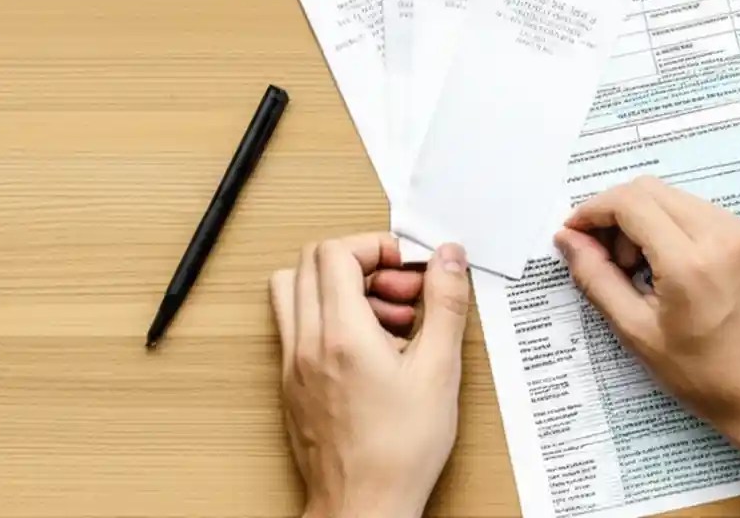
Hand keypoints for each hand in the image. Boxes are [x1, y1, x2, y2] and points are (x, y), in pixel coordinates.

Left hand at [269, 234, 470, 517]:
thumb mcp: (440, 370)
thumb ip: (445, 304)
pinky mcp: (291, 385)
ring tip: (385, 320)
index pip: (335, 252)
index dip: (375, 247)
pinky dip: (328, 320)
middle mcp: (306, 344)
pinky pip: (297, 328)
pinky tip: (370, 350)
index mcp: (341, 334)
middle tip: (399, 292)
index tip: (406, 268)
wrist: (364, 507)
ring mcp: (293, 365)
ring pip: (295, 293)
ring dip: (337, 289)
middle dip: (360, 263)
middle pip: (310, 263)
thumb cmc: (400, 451)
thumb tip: (448, 259)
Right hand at [553, 176, 739, 433]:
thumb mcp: (638, 334)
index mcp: (691, 263)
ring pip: (680, 200)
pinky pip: (709, 215)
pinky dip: (681, 230)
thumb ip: (597, 279)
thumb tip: (568, 239)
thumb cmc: (705, 376)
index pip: (630, 202)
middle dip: (618, 215)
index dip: (593, 211)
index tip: (575, 235)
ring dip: (650, 222)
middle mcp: (725, 236)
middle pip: (652, 191)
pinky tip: (679, 271)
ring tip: (646, 272)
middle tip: (611, 261)